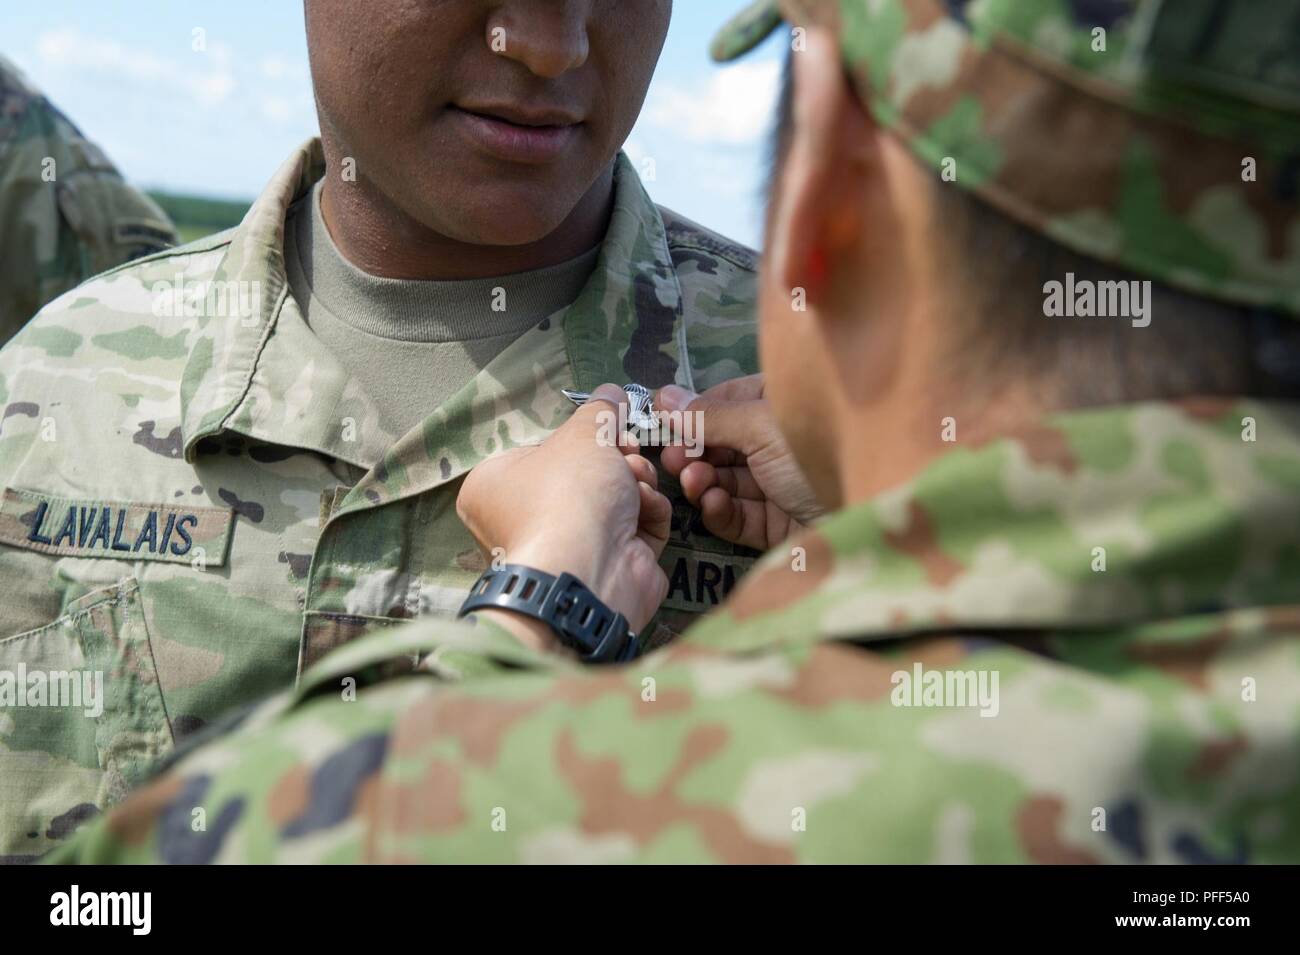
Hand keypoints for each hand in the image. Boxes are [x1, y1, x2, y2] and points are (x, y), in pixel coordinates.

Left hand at [457, 383, 670, 651]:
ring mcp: (569, 548)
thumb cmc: (568, 493)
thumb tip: (611, 393)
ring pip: (616, 497)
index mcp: (496, 485)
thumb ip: (599, 410)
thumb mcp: (583, 433)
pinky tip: (644, 509)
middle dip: (617, 457)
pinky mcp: (609, 566)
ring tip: (636, 483)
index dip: (582, 436)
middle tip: (627, 451)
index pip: (546, 450)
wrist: (590, 569)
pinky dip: (646, 513)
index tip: (609, 424)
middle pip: (586, 472)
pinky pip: (634, 526)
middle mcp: (524, 519)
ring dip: (636, 481)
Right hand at [658, 375, 823, 549]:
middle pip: (719, 444)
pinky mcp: (776, 524)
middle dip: (693, 451)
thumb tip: (662, 396)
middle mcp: (777, 441)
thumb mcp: (760, 426)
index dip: (690, 415)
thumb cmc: (818, 454)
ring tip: (695, 482)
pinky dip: (720, 510)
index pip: (722, 402)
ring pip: (724, 480)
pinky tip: (713, 504)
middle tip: (674, 461)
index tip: (660, 426)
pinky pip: (737, 515)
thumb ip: (709, 417)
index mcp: (779, 403)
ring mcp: (777, 483)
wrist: (869, 514)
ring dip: (702, 480)